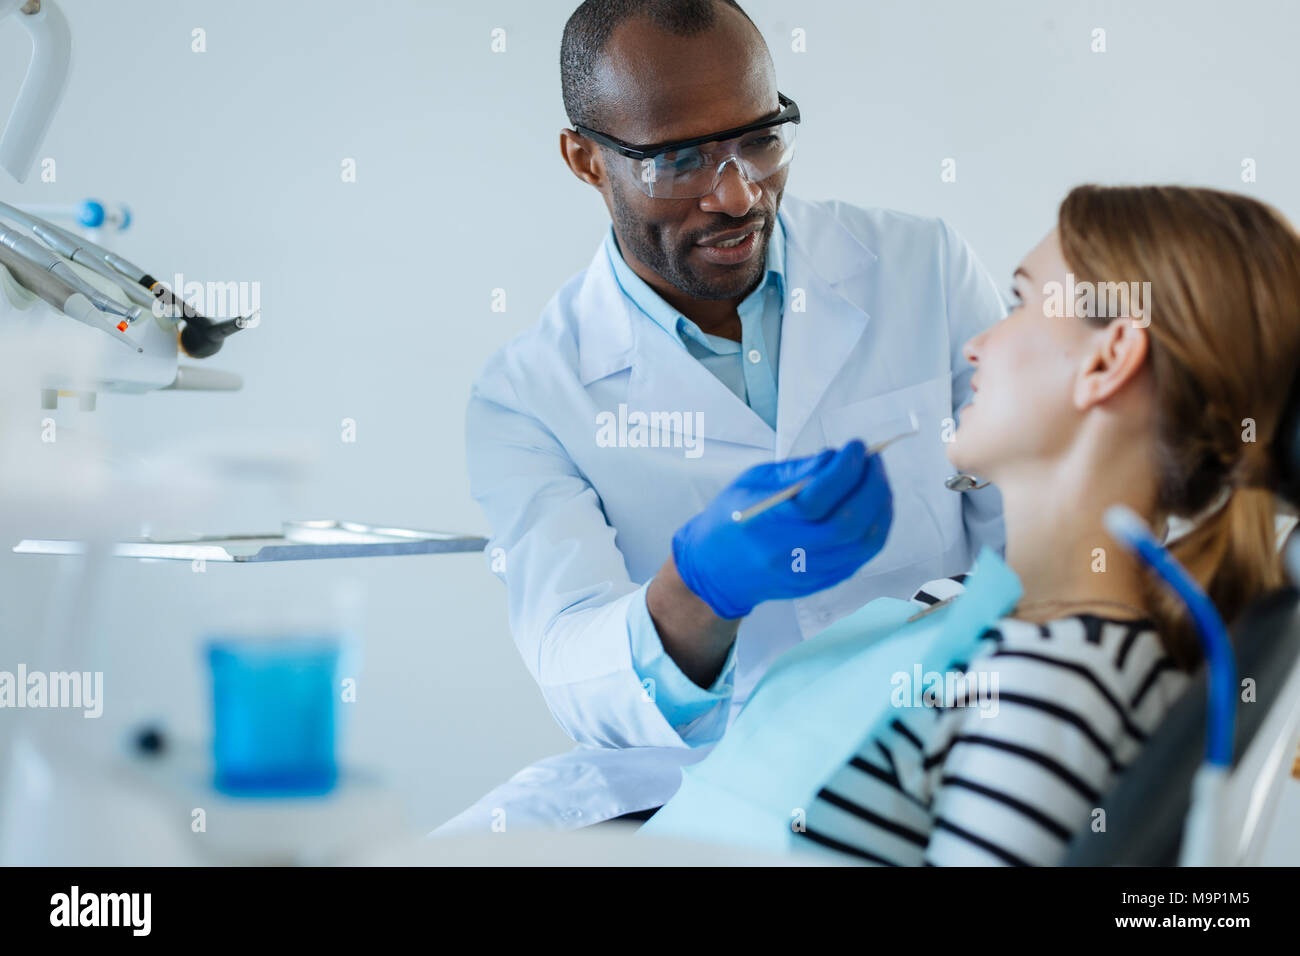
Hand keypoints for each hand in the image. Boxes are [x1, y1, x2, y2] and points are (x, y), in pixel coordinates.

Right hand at [671, 440, 892, 618]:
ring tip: (877, 480)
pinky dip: (876, 527)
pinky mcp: (820, 583)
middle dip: (871, 486)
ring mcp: (806, 573)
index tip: (856, 446)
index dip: (845, 470)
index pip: (816, 499)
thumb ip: (797, 471)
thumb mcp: (752, 482)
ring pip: (862, 543)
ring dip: (881, 507)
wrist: (716, 570)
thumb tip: (837, 458)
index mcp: (764, 523)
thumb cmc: (732, 518)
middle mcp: (787, 553)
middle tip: (872, 460)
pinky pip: (862, 557)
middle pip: (847, 524)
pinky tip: (874, 506)